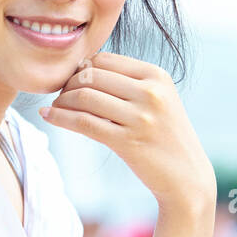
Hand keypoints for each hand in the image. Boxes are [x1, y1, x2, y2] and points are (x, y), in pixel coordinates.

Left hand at [40, 51, 216, 211]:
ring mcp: (140, 117)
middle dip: (68, 84)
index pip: (105, 59)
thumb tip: (83, 68)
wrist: (187, 176)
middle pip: (91, 75)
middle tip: (60, 96)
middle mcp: (150, 92)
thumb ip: (128, 82)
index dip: (81, 68)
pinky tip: (49, 117)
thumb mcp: (159, 99)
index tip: (72, 81)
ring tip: (55, 108)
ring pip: (84, 97)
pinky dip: (60, 118)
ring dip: (62, 101)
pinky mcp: (127, 141)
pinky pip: (83, 123)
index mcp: (157, 75)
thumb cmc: (166, 136)